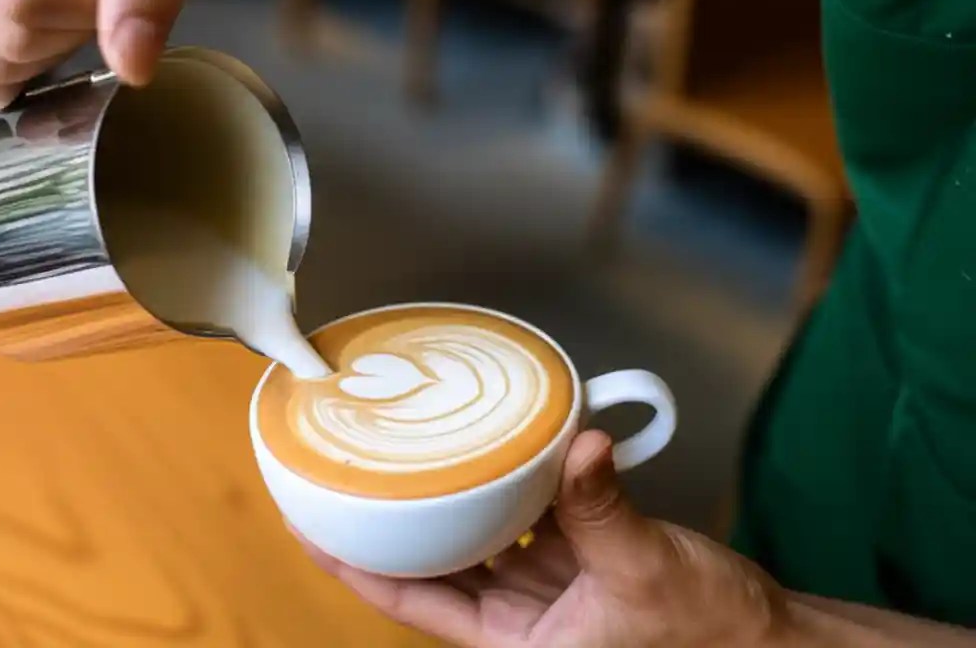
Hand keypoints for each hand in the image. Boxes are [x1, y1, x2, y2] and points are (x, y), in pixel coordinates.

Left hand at [290, 431, 792, 646]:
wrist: (764, 640)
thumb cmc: (707, 634)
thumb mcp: (646, 570)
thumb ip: (606, 509)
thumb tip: (583, 444)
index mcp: (514, 644)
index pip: (407, 601)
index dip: (353, 563)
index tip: (308, 522)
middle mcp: (515, 618)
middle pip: (425, 567)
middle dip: (383, 524)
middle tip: (340, 471)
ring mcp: (539, 589)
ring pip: (467, 540)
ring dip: (439, 501)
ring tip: (400, 454)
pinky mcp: (570, 560)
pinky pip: (518, 518)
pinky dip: (500, 486)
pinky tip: (483, 450)